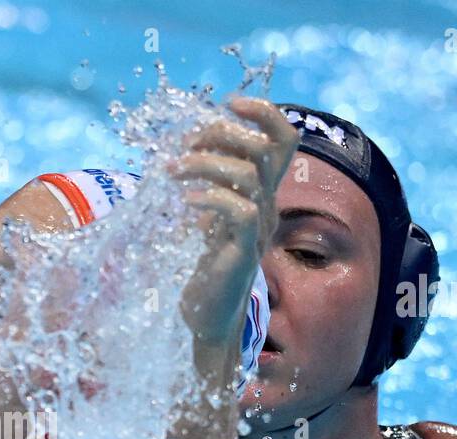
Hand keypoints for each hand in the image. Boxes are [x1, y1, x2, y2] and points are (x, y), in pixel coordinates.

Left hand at [173, 97, 297, 342]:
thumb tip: (193, 148)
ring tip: (172, 170)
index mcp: (262, 195)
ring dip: (204, 163)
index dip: (265, 113)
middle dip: (224, 134)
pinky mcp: (242, 252)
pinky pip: (238, 211)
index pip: (284, 141)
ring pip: (247, 176)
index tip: (231, 104)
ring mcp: (257, 230)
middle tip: (188, 143)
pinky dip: (208, 198)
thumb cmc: (208, 267)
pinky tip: (184, 203)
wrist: (209, 317)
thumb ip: (213, 186)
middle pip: (264, 150)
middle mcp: (267, 207)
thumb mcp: (212, 218)